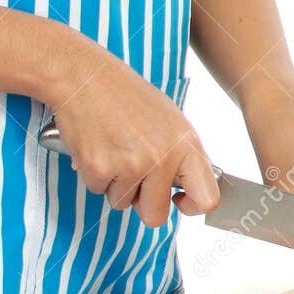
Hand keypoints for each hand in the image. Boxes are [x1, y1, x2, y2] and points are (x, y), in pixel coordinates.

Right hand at [43, 31, 220, 226]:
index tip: (179, 201)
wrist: (86, 77)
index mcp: (185, 143)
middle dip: (142, 202)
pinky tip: (98, 146)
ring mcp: (132, 165)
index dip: (192, 207)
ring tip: (114, 148)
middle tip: (133, 172)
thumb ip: (181, 155)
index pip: (207, 198)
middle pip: (157, 216)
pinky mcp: (100, 168)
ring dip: (116, 184)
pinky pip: (99, 191)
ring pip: (123, 203)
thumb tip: (190, 187)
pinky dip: (95, 174)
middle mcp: (162, 157)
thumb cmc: (126, 95)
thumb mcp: (170, 120)